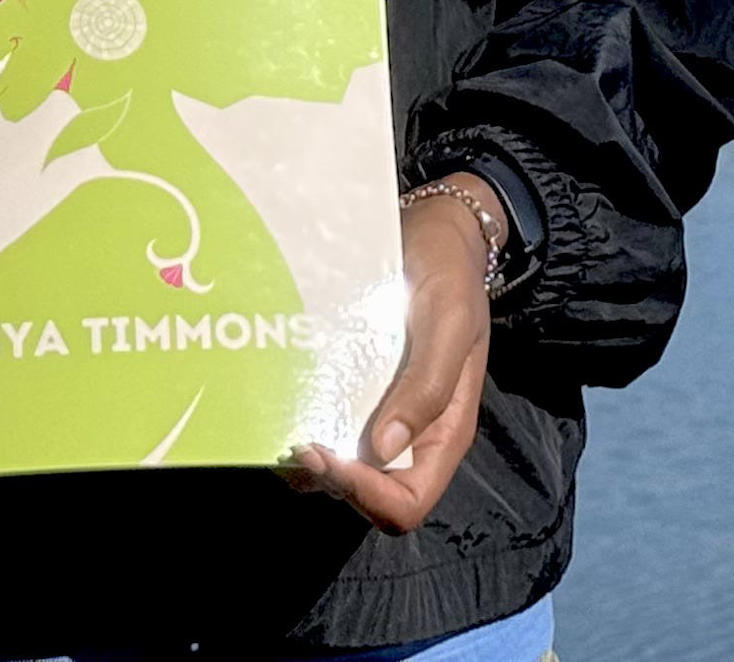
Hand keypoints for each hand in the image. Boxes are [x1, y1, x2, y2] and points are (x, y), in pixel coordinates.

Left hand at [287, 179, 498, 531]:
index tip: (325, 452)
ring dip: (308, 462)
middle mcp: (410, 436)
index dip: (364, 494)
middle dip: (328, 478)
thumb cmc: (449, 274)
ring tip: (283, 426)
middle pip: (368, 496)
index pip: (406, 502)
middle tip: (295, 438)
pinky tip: (285, 401)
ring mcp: (381, 416)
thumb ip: (428, 385)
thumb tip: (383, 450)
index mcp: (442, 432)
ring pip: (340, 471)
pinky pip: (328, 428)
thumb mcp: (450, 321)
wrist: (433, 231)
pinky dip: (303, 426)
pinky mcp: (356, 391)